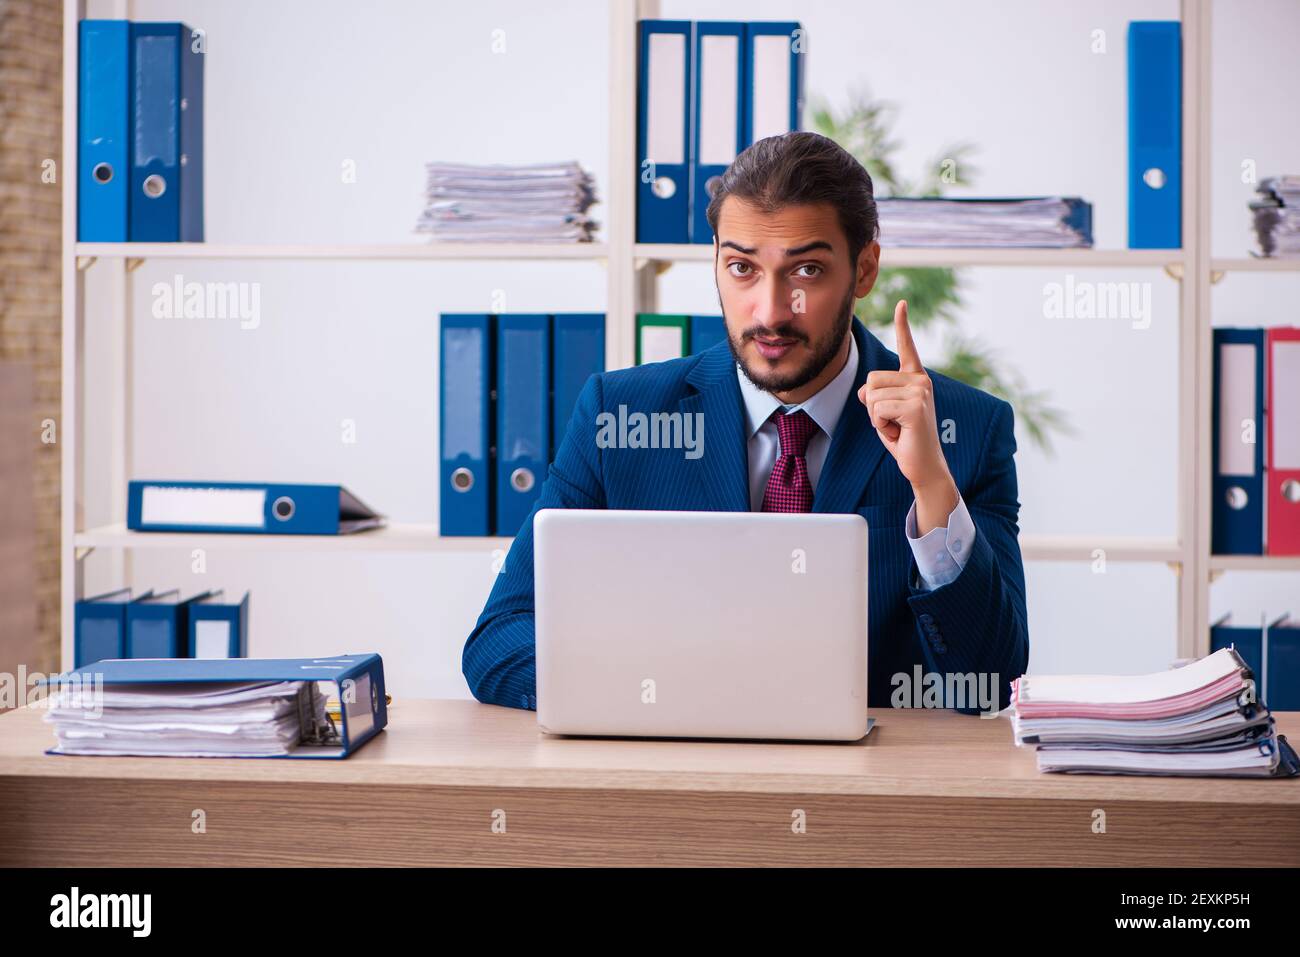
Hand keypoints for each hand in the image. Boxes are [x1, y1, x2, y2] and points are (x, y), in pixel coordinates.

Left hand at [857, 300, 957, 533]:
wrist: (923, 465)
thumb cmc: (904, 438)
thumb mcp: (884, 412)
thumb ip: (874, 395)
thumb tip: (864, 392)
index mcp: (915, 378)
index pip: (908, 347)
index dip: (903, 324)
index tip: (901, 302)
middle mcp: (921, 381)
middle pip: (871, 380)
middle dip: (872, 405)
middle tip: (893, 421)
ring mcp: (920, 392)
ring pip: (871, 396)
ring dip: (876, 418)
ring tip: (896, 427)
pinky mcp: (915, 407)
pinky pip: (877, 410)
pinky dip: (880, 425)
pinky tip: (898, 433)